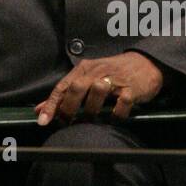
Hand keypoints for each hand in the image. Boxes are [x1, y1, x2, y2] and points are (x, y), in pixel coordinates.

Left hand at [35, 51, 164, 125]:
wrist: (146, 63)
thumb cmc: (113, 73)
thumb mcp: (87, 78)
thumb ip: (64, 93)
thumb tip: (39, 109)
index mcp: (84, 69)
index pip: (62, 86)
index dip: (51, 105)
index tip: (43, 121)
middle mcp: (97, 71)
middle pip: (76, 88)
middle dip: (69, 108)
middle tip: (68, 123)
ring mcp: (115, 79)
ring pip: (97, 92)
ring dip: (91, 111)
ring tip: (91, 120)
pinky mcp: (132, 88)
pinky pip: (121, 104)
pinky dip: (116, 115)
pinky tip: (113, 118)